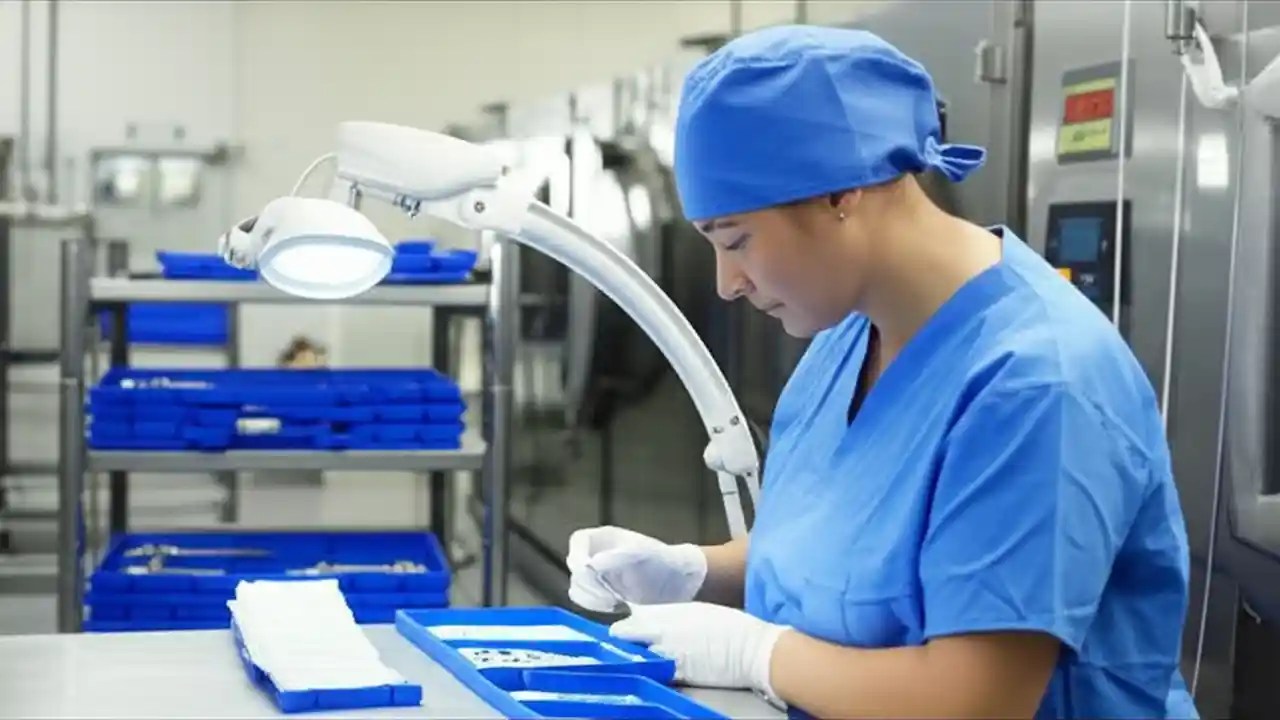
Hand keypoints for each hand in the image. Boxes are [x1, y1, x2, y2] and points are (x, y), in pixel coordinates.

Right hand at [566, 526, 707, 611]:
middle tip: (609, 594)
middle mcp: (597, 553)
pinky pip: (587, 601)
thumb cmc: (664, 563)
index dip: (579, 556)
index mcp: (605, 538)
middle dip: (588, 582)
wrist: (680, 585)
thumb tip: (592, 563)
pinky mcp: (603, 593)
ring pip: (578, 586)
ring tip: (614, 601)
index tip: (589, 573)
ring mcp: (598, 574)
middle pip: (575, 567)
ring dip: (591, 596)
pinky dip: (596, 605)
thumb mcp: (644, 555)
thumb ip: (618, 557)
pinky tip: (616, 606)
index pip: (578, 541)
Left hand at [610, 601, 788, 702]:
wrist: (751, 649)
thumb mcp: (698, 612)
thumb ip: (673, 616)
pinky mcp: (678, 673)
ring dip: (632, 656)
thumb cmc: (731, 627)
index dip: (626, 624)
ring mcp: (669, 652)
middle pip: (626, 634)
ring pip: (636, 654)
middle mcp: (664, 630)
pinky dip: (649, 672)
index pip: (634, 617)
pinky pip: (655, 672)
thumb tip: (656, 621)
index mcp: (671, 612)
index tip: (622, 629)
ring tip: (633, 660)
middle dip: (622, 640)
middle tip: (622, 646)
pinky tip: (649, 674)